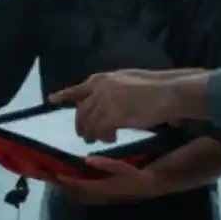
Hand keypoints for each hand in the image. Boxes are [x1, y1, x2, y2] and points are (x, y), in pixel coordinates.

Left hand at [48, 70, 180, 142]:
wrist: (168, 92)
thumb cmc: (155, 86)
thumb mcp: (128, 79)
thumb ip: (113, 87)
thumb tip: (107, 97)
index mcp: (103, 78)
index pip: (78, 88)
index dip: (64, 94)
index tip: (52, 99)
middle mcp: (100, 89)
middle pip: (81, 110)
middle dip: (81, 123)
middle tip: (82, 134)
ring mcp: (105, 102)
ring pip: (89, 123)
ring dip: (90, 133)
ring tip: (94, 140)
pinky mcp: (112, 116)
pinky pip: (99, 131)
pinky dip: (102, 137)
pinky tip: (109, 140)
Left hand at [49, 157, 164, 204]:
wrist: (146, 187)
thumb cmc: (134, 175)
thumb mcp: (122, 167)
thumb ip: (105, 164)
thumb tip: (87, 160)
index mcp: (101, 188)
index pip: (78, 185)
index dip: (66, 180)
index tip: (54, 173)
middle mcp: (97, 196)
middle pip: (74, 193)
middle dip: (60, 186)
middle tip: (47, 177)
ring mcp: (99, 198)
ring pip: (77, 195)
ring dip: (65, 189)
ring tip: (54, 179)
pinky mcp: (101, 197)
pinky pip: (82, 195)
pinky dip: (73, 190)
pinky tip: (70, 182)